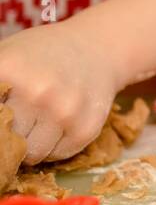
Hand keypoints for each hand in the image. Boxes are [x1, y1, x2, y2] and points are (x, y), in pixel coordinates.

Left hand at [0, 21, 120, 163]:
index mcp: (8, 70)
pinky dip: (53, 146)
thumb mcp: (4, 57)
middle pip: (3, 142)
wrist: (96, 49)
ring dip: (29, 146)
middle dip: (5, 137)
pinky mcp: (86, 129)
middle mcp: (38, 92)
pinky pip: (57, 155)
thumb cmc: (40, 54)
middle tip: (13, 123)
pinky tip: (57, 124)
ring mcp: (64, 112)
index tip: (2, 123)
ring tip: (35, 123)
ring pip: (32, 154)